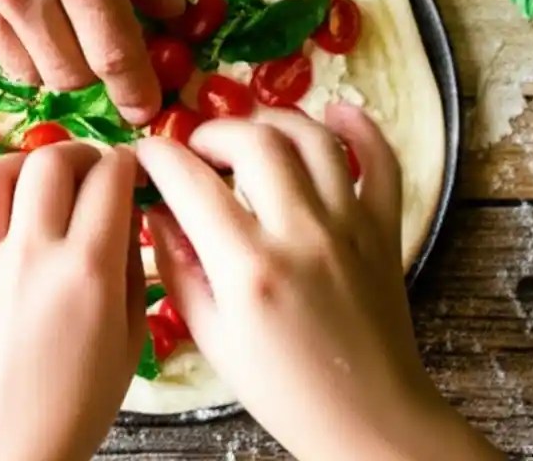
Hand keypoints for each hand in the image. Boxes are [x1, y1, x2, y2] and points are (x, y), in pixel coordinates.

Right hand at [0, 0, 183, 123]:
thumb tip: (166, 10)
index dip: (136, 92)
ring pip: (18, 68)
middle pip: (66, 76)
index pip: (113, 56)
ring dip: (49, 58)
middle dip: (95, 71)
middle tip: (104, 40)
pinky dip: (4, 36)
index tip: (147, 108)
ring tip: (59, 17)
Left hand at [0, 144, 145, 460]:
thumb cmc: (76, 408)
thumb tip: (124, 217)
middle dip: (77, 153)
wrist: (4, 453)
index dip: (124, 163)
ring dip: (19, 167)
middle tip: (86, 170)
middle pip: (49, 162)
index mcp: (85, 271)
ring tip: (33, 183)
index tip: (127, 171)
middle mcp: (28, 255)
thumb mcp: (129, 341)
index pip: (108, 177)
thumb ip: (130, 270)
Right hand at [137, 106, 500, 460]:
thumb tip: (157, 213)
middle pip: (254, 141)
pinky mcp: (385, 228)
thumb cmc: (282, 389)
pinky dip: (361, 127)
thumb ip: (180, 269)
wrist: (367, 418)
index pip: (191, 182)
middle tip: (197, 150)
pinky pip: (380, 160)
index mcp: (249, 268)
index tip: (147, 153)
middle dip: (213, 132)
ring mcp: (350, 226)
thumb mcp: (212, 338)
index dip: (158, 155)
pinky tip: (335, 113)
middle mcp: (301, 234)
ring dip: (273, 122)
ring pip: (313, 137)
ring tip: (250, 135)